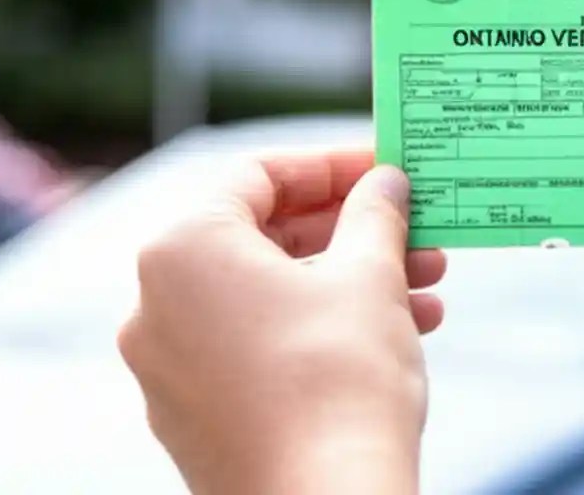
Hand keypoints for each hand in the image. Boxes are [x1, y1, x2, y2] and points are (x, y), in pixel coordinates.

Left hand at [118, 152, 445, 494]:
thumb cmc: (340, 380)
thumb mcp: (370, 274)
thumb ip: (375, 213)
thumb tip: (385, 184)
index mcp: (183, 251)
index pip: (258, 176)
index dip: (332, 165)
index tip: (385, 167)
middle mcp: (157, 305)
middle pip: (265, 238)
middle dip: (353, 232)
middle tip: (415, 229)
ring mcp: (171, 368)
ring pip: (270, 298)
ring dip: (350, 283)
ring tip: (425, 289)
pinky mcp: (196, 417)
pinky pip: (260, 347)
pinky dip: (321, 330)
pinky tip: (396, 334)